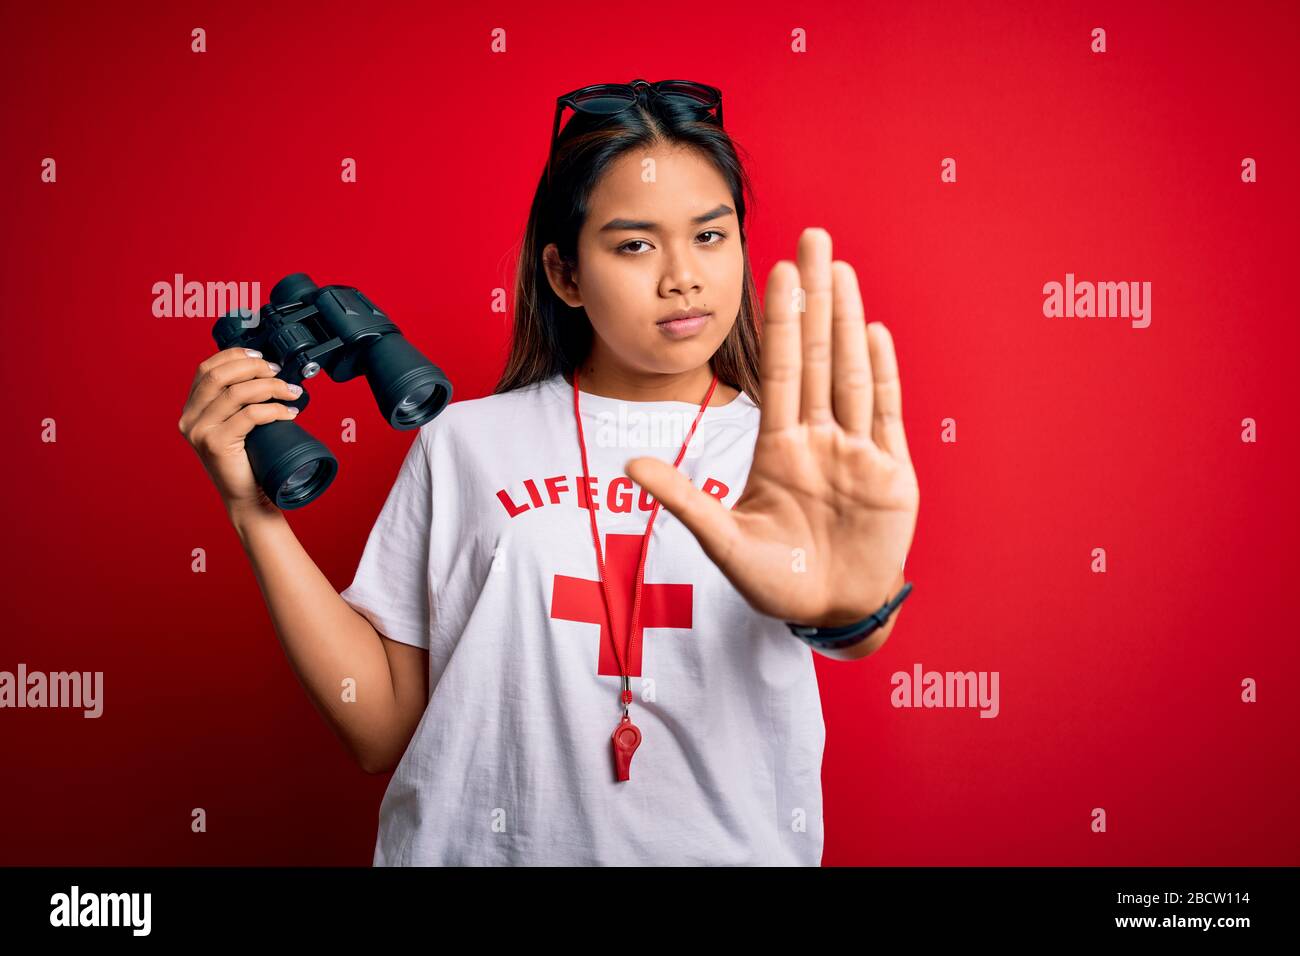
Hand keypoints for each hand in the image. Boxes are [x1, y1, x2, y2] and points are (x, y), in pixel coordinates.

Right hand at [178, 347, 303, 521]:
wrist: (249, 498)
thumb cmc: (249, 460)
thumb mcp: (237, 423)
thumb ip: (238, 401)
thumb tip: (268, 370)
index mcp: (192, 409)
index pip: (207, 369)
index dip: (234, 356)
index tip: (261, 356)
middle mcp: (189, 419)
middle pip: (220, 375)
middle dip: (254, 367)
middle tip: (279, 373)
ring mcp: (200, 432)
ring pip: (237, 393)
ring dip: (271, 387)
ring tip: (292, 392)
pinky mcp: (216, 444)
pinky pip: (250, 415)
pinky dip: (274, 409)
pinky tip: (289, 411)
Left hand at [625, 227, 918, 627]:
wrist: (830, 614)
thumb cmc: (776, 581)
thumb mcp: (723, 541)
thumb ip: (683, 501)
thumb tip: (628, 466)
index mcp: (779, 448)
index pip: (778, 370)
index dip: (778, 320)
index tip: (776, 270)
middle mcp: (819, 439)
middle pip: (817, 355)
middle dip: (816, 297)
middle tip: (815, 238)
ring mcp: (857, 452)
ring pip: (851, 373)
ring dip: (847, 321)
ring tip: (842, 269)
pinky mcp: (892, 474)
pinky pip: (884, 415)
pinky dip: (880, 375)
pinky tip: (872, 332)